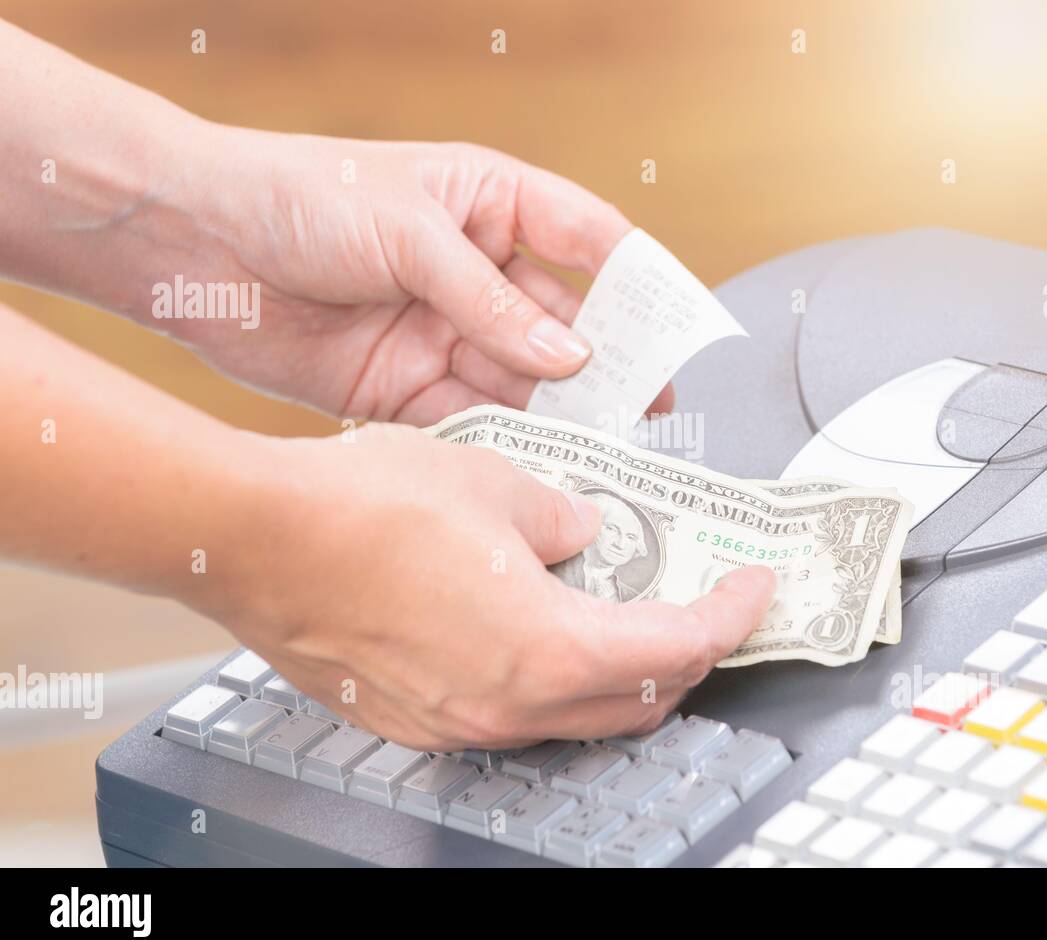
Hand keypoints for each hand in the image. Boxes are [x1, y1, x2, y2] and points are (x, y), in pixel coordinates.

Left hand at [161, 127, 672, 424]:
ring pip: (522, 383)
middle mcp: (478, 274)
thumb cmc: (298, 197)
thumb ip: (494, 303)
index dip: (641, 286)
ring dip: (559, 416)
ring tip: (603, 452)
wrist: (194, 244)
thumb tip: (572, 359)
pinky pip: (468, 420)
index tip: (681, 332)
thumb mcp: (412, 234)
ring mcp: (444, 333)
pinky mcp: (404, 387)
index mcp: (493, 206)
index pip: (591, 243)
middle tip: (649, 413)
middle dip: (608, 370)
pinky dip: (500, 444)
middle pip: (565, 328)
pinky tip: (533, 465)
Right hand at [213, 424, 773, 748]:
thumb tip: (584, 531)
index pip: (678, 648)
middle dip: (687, 654)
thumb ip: (562, 514)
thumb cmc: (361, 509)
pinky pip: (511, 710)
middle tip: (704, 606)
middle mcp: (509, 706)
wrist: (253, 540)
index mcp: (549, 650)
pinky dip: (550, 676)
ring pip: (575, 715)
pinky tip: (538, 624)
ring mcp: (460, 722)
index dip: (730, 616)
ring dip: (618, 670)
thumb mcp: (495, 482)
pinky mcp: (418, 717)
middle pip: (638, 702)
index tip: (753, 587)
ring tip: (627, 610)